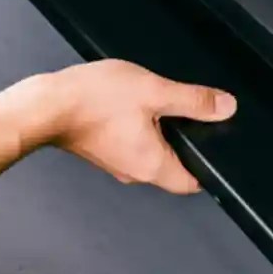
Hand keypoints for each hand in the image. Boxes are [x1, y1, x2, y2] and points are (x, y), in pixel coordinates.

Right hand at [5, 60, 237, 193]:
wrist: (47, 104)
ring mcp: (116, 163)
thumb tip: (225, 106)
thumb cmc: (93, 100)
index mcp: (153, 166)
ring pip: (151, 153)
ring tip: (155, 102)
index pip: (194, 182)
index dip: (209, 164)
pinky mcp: (102, 150)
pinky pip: (130, 143)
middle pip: (173, 166)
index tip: (215, 142)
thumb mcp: (154, 91)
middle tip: (187, 112)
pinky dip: (137, 126)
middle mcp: (135, 172)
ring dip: (158, 130)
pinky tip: (131, 103)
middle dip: (184, 141)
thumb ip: (193, 100)